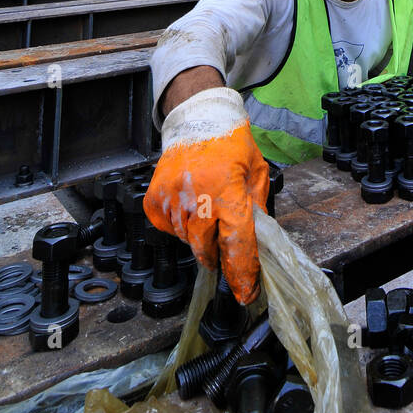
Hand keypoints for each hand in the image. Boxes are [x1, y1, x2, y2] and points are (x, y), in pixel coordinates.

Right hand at [144, 87, 268, 303]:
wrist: (198, 118)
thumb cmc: (232, 144)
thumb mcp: (256, 172)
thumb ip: (257, 207)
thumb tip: (256, 242)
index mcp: (227, 192)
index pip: (237, 244)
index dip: (242, 273)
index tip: (245, 293)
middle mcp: (197, 197)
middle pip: (206, 249)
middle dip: (217, 255)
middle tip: (224, 245)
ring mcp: (171, 198)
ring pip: (186, 240)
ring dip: (199, 236)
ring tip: (206, 210)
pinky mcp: (154, 197)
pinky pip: (167, 228)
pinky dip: (179, 225)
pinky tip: (189, 205)